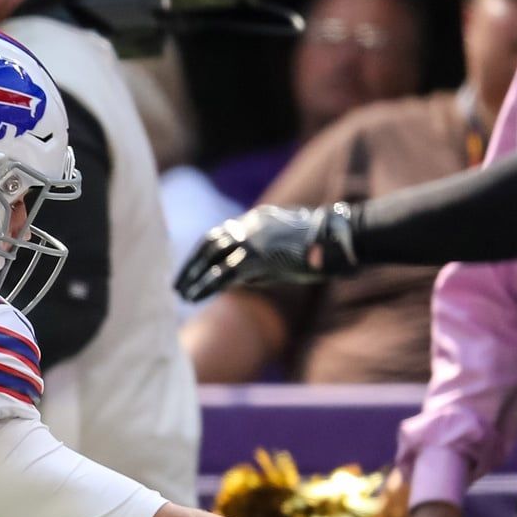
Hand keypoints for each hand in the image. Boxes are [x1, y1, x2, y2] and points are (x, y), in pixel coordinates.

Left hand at [175, 203, 357, 302]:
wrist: (339, 239)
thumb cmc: (319, 247)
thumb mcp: (284, 248)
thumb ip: (260, 259)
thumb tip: (238, 280)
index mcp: (257, 219)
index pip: (221, 233)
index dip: (203, 252)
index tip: (192, 267)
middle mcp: (250, 225)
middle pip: (210, 243)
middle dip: (191, 264)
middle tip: (178, 283)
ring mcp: (253, 240)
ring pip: (212, 258)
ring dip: (194, 277)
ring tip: (181, 294)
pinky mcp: (257, 257)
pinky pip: (223, 274)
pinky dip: (205, 286)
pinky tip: (194, 297)